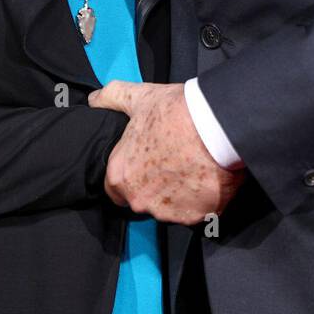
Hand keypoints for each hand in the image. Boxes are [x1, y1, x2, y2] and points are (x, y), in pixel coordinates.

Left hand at [88, 80, 243, 224]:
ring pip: (169, 207)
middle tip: (171, 158)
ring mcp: (169, 212)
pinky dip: (200, 198)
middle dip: (154, 184)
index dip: (129, 173)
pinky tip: (206, 175)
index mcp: (121, 175)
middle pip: (142, 198)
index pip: (114, 188)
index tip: (144, 161)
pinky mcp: (196, 217)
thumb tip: (96, 99)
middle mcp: (140, 199)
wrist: (217, 127)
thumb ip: (111, 97)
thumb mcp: (139, 97)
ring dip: (177, 192)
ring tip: (191, 164)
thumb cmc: (176, 114)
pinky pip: (196, 211)